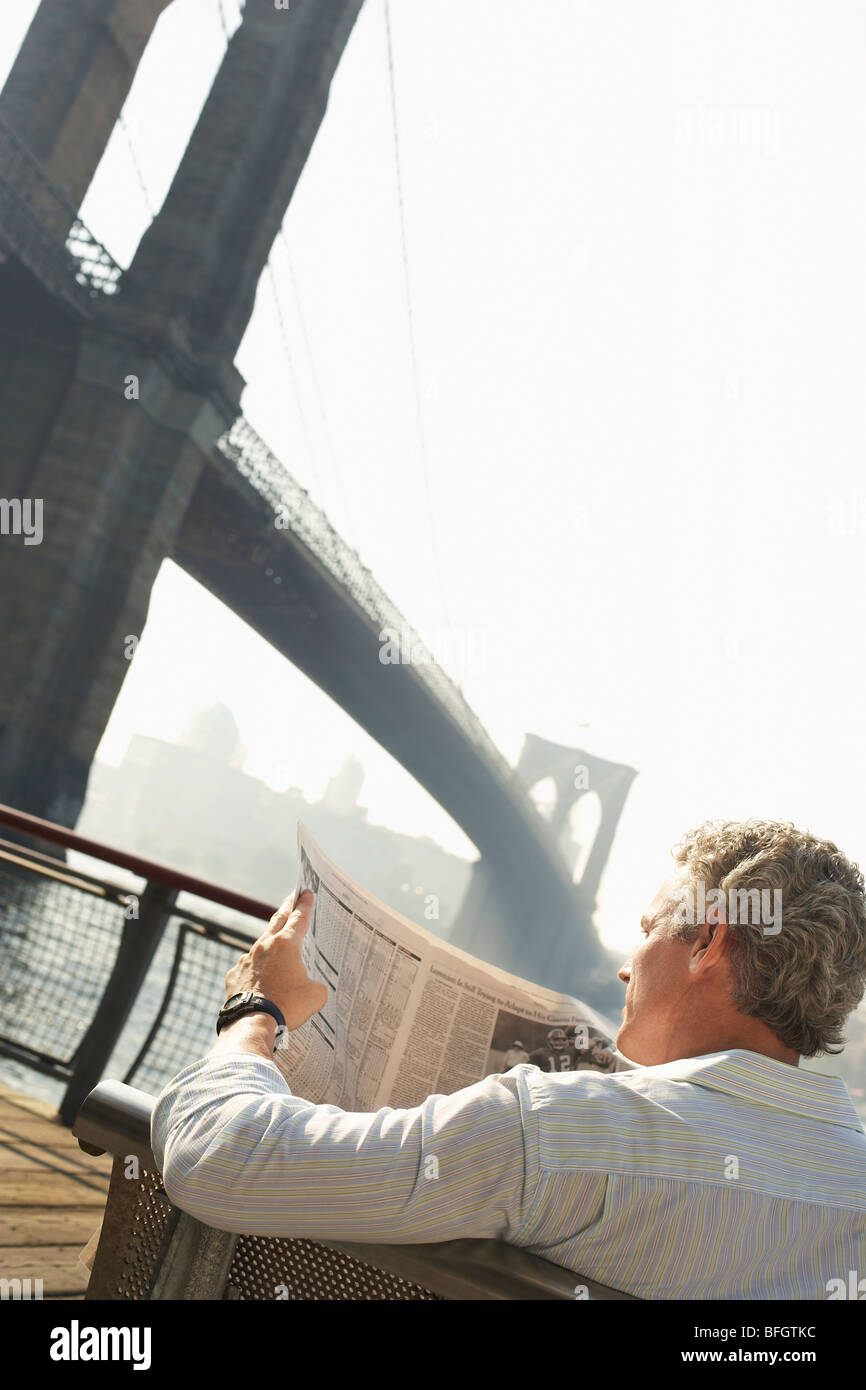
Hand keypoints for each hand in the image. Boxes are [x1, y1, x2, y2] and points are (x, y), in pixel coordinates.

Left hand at [224, 888, 327, 1032]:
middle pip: (277, 920)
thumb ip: (316, 985)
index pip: (299, 918)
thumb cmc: (288, 1007)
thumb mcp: (316, 996)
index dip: (305, 904)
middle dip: (287, 907)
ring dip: (270, 944)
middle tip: (292, 897)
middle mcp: (264, 946)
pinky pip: (247, 968)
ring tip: (277, 947)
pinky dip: (255, 971)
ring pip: (261, 946)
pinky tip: (260, 981)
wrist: (253, 1024)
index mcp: (286, 945)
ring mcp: (246, 959)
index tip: (306, 891)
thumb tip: (311, 987)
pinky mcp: (234, 975)